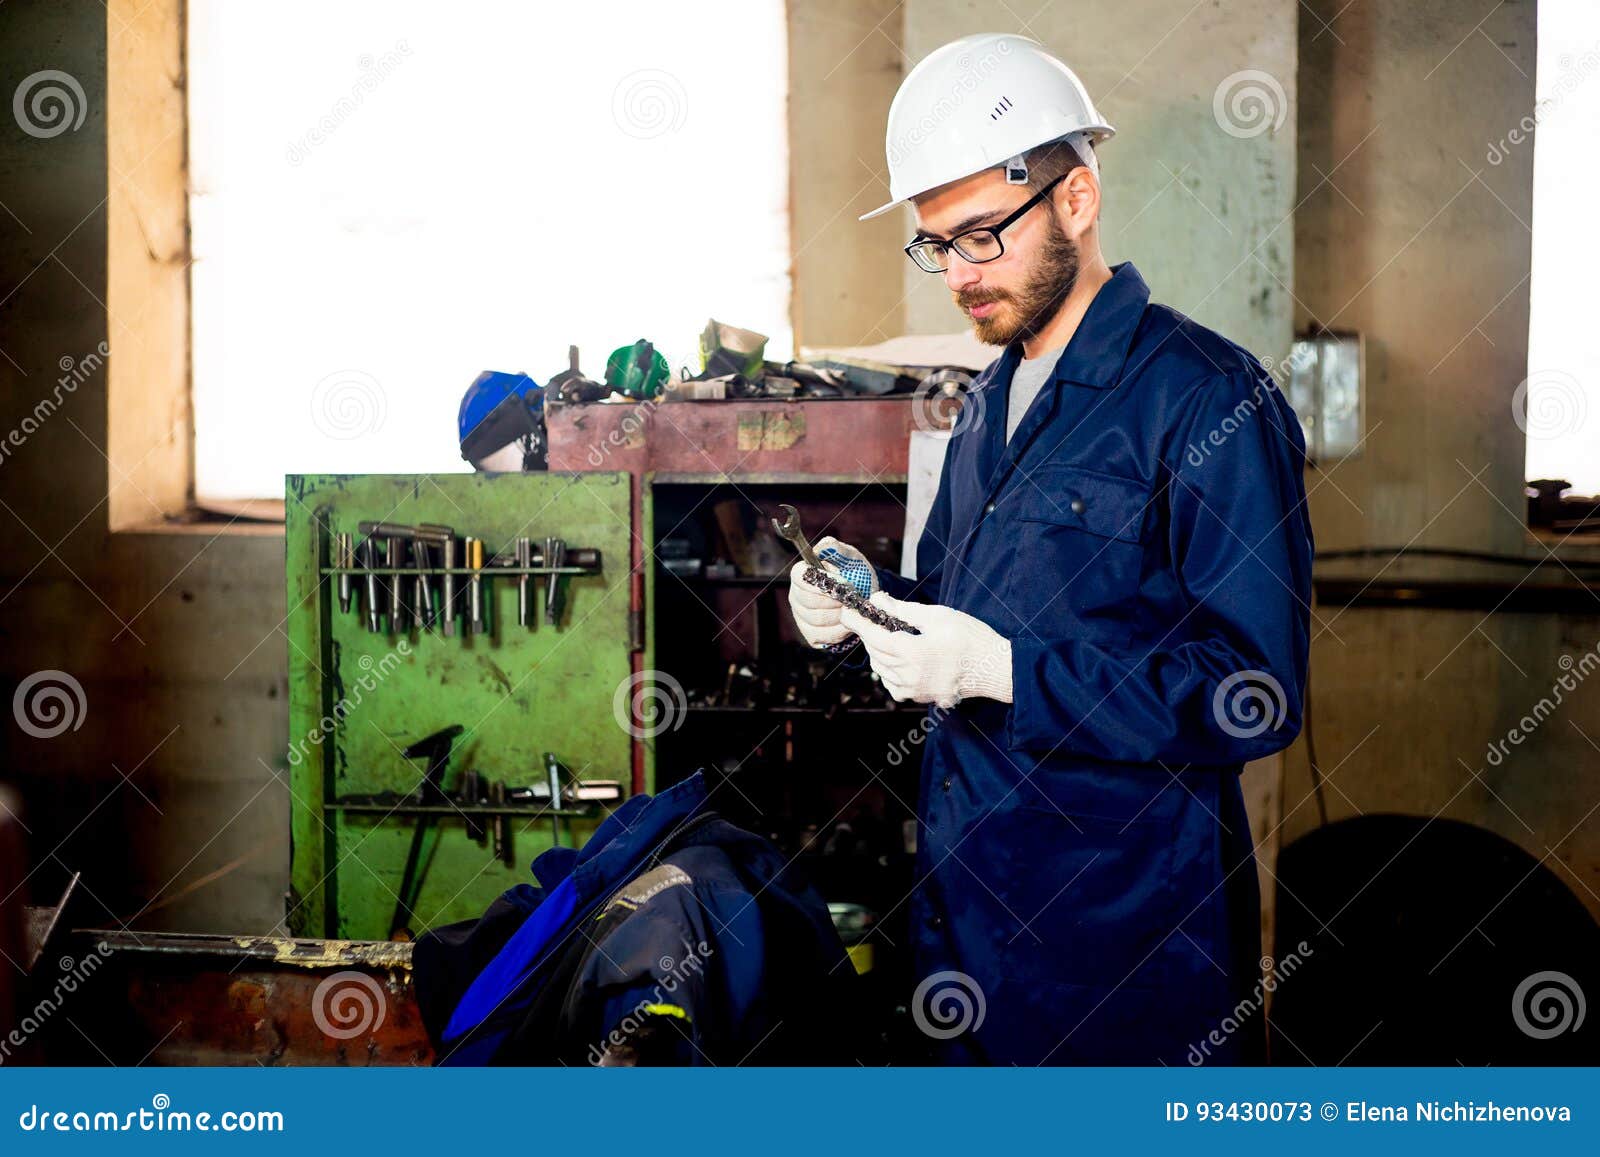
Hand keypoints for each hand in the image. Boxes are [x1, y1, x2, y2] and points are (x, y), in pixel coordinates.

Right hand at [787, 536, 875, 648]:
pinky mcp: (810, 634)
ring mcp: (800, 616)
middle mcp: (796, 595)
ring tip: (851, 608)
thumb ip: (838, 550)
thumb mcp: (851, 558)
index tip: (844, 583)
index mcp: (802, 573)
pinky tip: (847, 621)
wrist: (865, 599)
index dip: (823, 582)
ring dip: (840, 615)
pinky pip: (822, 635)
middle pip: (809, 601)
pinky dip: (840, 630)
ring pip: (817, 619)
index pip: (800, 577)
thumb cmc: (856, 575)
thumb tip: (823, 547)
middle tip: (852, 597)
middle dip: (836, 600)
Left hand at [839, 592, 1012, 708]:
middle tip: (872, 618)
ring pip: (881, 670)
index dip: (857, 623)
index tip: (848, 611)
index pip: (872, 636)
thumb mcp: (938, 616)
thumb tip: (878, 600)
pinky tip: (899, 660)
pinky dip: (889, 672)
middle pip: (875, 653)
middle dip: (869, 634)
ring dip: (879, 652)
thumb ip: (903, 610)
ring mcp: (915, 690)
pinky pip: (893, 685)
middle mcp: (909, 675)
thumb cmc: (971, 638)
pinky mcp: (921, 697)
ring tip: (889, 636)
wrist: (995, 668)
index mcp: (912, 652)